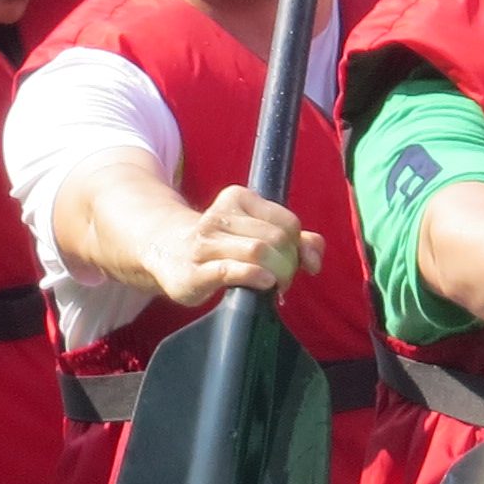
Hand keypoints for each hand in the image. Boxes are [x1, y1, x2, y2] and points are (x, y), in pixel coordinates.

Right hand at [154, 186, 315, 308]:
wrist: (167, 251)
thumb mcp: (254, 231)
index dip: (300, 247)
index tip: (298, 264)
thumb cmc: (221, 243)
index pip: (288, 223)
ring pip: (258, 251)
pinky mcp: (196, 269)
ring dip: (277, 273)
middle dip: (289, 263)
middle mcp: (220, 216)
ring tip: (274, 285)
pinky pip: (232, 270)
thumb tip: (316, 256)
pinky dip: (256, 277)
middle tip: (285, 279)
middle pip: (276, 239)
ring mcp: (205, 242)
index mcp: (238, 199)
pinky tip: (265, 284)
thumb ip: (294, 239)